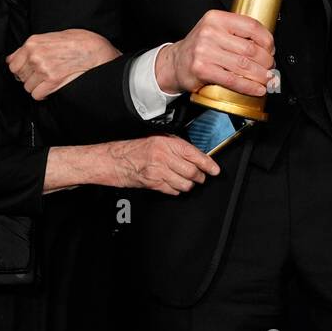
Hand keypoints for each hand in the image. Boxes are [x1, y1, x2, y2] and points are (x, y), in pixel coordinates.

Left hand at [6, 29, 121, 100]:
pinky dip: (43, 94)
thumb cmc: (78, 41)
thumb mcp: (52, 36)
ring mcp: (43, 69)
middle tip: (41, 75)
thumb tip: (13, 57)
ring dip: (37, 86)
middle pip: (19, 76)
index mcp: (33, 43)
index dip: (20, 69)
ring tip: (48, 80)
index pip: (12, 63)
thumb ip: (33, 46)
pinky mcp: (52, 81)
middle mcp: (35, 56)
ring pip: (28, 87)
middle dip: (29, 77)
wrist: (95, 50)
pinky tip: (51, 87)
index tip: (27, 70)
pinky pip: (37, 95)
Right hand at [106, 135, 221, 195]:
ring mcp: (158, 172)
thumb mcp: (157, 139)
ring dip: (189, 184)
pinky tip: (174, 184)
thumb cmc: (135, 150)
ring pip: (185, 184)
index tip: (215, 169)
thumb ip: (176, 146)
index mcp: (165, 143)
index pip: (193, 154)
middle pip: (191, 171)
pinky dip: (177, 190)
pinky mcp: (154, 184)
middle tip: (201, 176)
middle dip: (199, 176)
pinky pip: (173, 190)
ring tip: (187, 181)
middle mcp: (163, 157)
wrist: (116, 161)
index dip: (208, 163)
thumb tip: (195, 155)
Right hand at [154, 10, 274, 96]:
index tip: (271, 49)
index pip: (251, 26)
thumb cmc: (200, 47)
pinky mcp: (202, 69)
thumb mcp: (215, 30)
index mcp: (216, 19)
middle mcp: (210, 33)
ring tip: (267, 79)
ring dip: (260, 75)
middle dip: (266, 61)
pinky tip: (257, 89)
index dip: (267, 40)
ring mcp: (205, 51)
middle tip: (270, 67)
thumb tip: (267, 47)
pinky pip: (232, 80)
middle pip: (250, 48)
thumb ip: (237, 33)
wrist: (175, 62)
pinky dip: (248, 86)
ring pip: (244, 65)